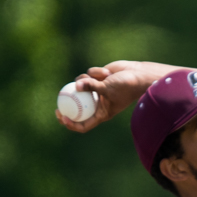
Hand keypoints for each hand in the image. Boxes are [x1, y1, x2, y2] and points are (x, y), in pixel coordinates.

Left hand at [55, 60, 178, 132]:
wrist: (138, 75)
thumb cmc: (126, 86)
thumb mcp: (108, 88)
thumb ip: (91, 86)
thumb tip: (76, 85)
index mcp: (101, 113)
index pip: (84, 124)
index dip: (71, 123)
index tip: (62, 116)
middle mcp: (97, 104)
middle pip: (77, 108)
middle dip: (67, 104)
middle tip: (59, 98)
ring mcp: (96, 91)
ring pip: (80, 86)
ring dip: (87, 80)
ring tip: (102, 77)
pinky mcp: (96, 80)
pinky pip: (87, 75)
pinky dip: (95, 72)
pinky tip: (106, 72)